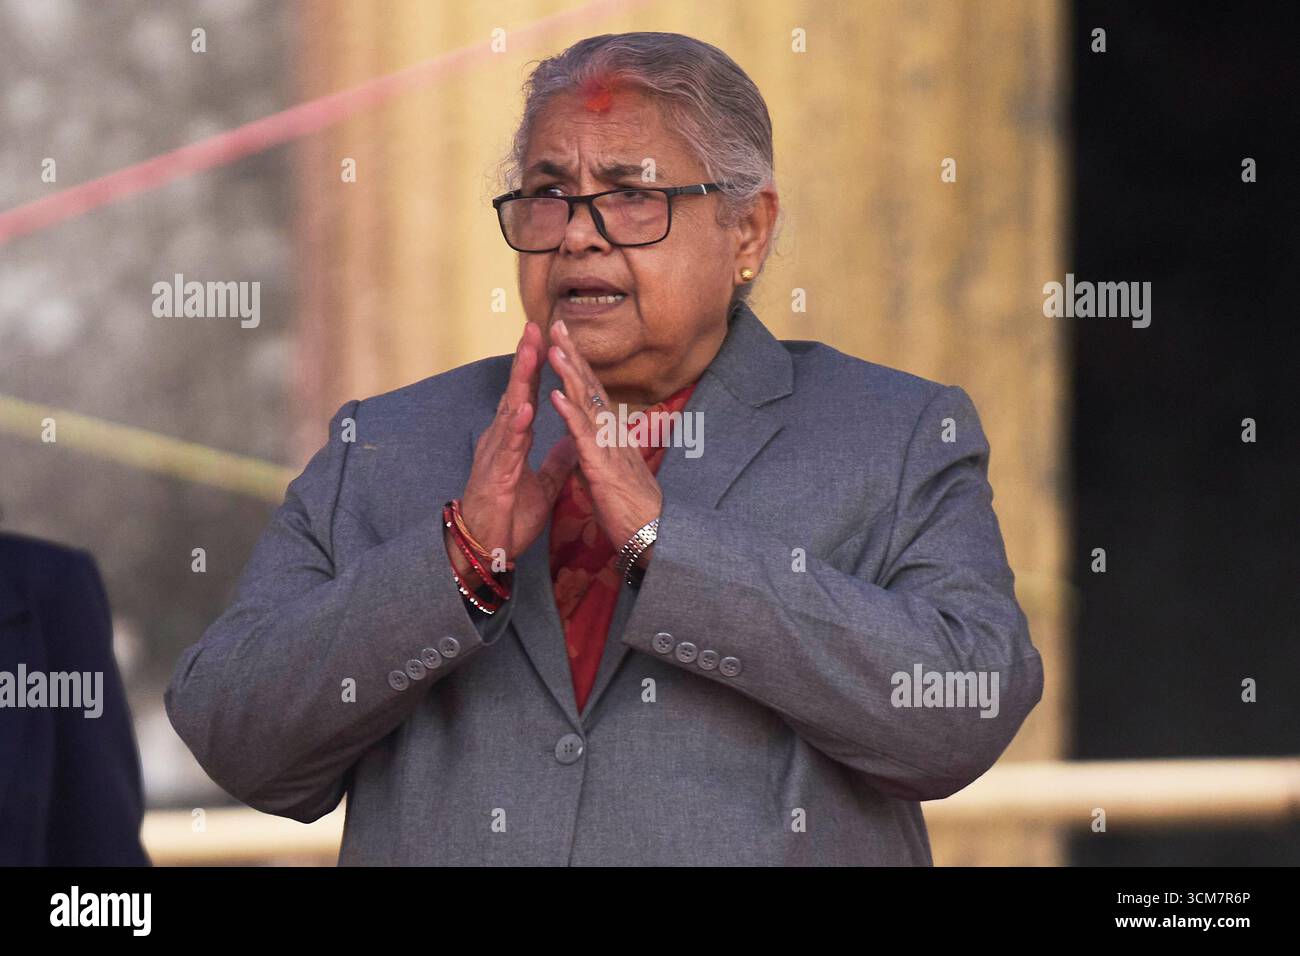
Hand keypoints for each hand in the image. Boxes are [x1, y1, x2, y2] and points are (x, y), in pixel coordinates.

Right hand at [457, 321, 577, 561]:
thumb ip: (557, 460)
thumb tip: (573, 440)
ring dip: (521, 380)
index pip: (529, 395)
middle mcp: (502, 440)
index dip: (538, 367)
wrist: (487, 548)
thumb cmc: (509, 515)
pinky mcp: (495, 475)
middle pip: (516, 391)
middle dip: (526, 358)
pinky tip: (525, 408)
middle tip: (536, 325)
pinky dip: (516, 426)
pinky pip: (507, 447)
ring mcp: (496, 454)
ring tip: (531, 352)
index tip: (548, 338)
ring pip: (510, 410)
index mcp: (514, 439)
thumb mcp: (543, 484)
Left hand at [546, 318, 662, 549]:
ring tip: (554, 349)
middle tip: (557, 324)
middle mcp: (612, 434)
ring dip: (570, 375)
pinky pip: (584, 437)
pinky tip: (557, 395)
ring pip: (588, 404)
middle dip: (573, 354)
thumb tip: (582, 443)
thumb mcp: (608, 475)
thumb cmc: (632, 509)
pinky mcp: (603, 467)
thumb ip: (595, 455)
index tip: (562, 340)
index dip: (577, 364)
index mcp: (610, 435)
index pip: (592, 392)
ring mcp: (609, 448)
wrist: (652, 535)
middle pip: (591, 386)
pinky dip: (570, 414)